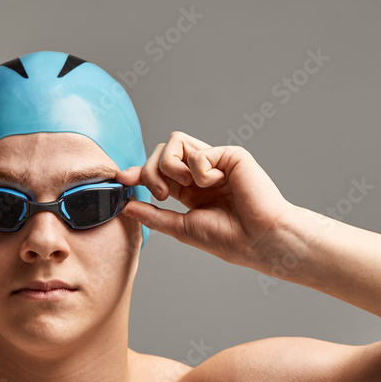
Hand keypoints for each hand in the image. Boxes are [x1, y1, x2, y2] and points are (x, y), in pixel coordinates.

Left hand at [115, 131, 297, 267]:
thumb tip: (126, 206)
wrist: (258, 239)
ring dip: (170, 167)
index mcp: (191, 190)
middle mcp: (201, 173)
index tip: (123, 180)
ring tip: (186, 187)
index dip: (138, 172)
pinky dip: (199, 171)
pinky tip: (216, 183)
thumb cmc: (229, 238)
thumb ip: (153, 215)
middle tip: (163, 195)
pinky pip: (196, 151)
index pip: (158, 171)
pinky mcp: (229, 154)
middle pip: (161, 152)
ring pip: (174, 142)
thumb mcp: (182, 227)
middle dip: (151, 172)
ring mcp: (215, 162)